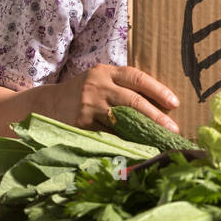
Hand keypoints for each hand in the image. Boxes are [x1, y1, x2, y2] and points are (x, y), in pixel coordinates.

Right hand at [53, 63, 181, 133]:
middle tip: (172, 128)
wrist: (46, 104)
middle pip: (132, 101)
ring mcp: (87, 106)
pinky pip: (107, 135)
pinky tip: (137, 148)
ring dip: (142, 132)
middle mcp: (96, 87)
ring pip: (121, 120)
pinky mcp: (80, 125)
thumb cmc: (83, 93)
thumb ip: (123, 87)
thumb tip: (160, 105)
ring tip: (159, 140)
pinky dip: (124, 142)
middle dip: (155, 116)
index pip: (137, 78)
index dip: (157, 90)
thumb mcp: (101, 81)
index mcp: (105, 72)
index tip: (174, 103)